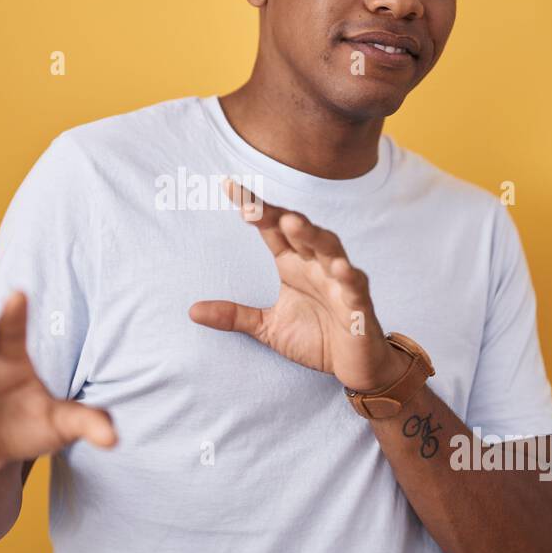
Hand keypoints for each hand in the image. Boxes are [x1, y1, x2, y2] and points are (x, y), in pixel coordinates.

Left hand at [188, 179, 405, 391]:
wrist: (354, 366)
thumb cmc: (315, 338)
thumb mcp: (267, 328)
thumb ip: (234, 316)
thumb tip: (192, 311)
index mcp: (294, 265)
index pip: (272, 229)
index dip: (255, 208)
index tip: (229, 186)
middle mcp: (317, 265)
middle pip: (300, 232)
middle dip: (280, 216)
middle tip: (254, 206)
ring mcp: (340, 282)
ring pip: (329, 249)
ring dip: (312, 235)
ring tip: (292, 223)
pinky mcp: (359, 305)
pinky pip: (355, 285)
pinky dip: (348, 276)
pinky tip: (339, 268)